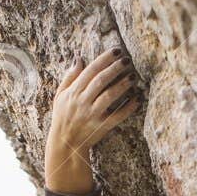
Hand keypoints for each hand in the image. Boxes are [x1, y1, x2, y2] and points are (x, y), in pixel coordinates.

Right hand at [45, 48, 139, 192]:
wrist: (65, 144)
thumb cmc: (62, 117)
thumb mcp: (60, 96)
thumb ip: (69, 77)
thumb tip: (78, 58)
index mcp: (73, 92)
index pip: (90, 71)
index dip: (104, 59)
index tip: (116, 51)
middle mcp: (83, 102)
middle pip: (101, 81)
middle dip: (115, 68)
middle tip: (127, 60)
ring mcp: (92, 115)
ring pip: (109, 96)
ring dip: (122, 85)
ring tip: (133, 76)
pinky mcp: (101, 127)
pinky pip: (117, 116)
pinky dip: (127, 108)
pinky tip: (137, 100)